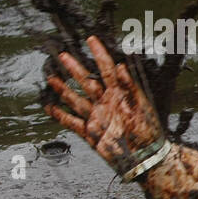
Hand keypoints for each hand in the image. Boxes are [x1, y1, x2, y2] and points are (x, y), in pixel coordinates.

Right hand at [43, 35, 164, 171]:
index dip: (99, 54)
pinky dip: (60, 115)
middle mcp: (106, 103)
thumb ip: (130, 86)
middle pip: (87, 81)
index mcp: (119, 94)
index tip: (91, 39)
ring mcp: (97, 117)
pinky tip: (49, 107)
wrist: (146, 158)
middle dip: (75, 68)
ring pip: (76, 99)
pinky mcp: (91, 133)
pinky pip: (72, 122)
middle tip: (63, 54)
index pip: (106, 69)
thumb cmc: (149, 132)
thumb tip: (120, 65)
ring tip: (51, 78)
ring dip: (63, 89)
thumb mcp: (141, 107)